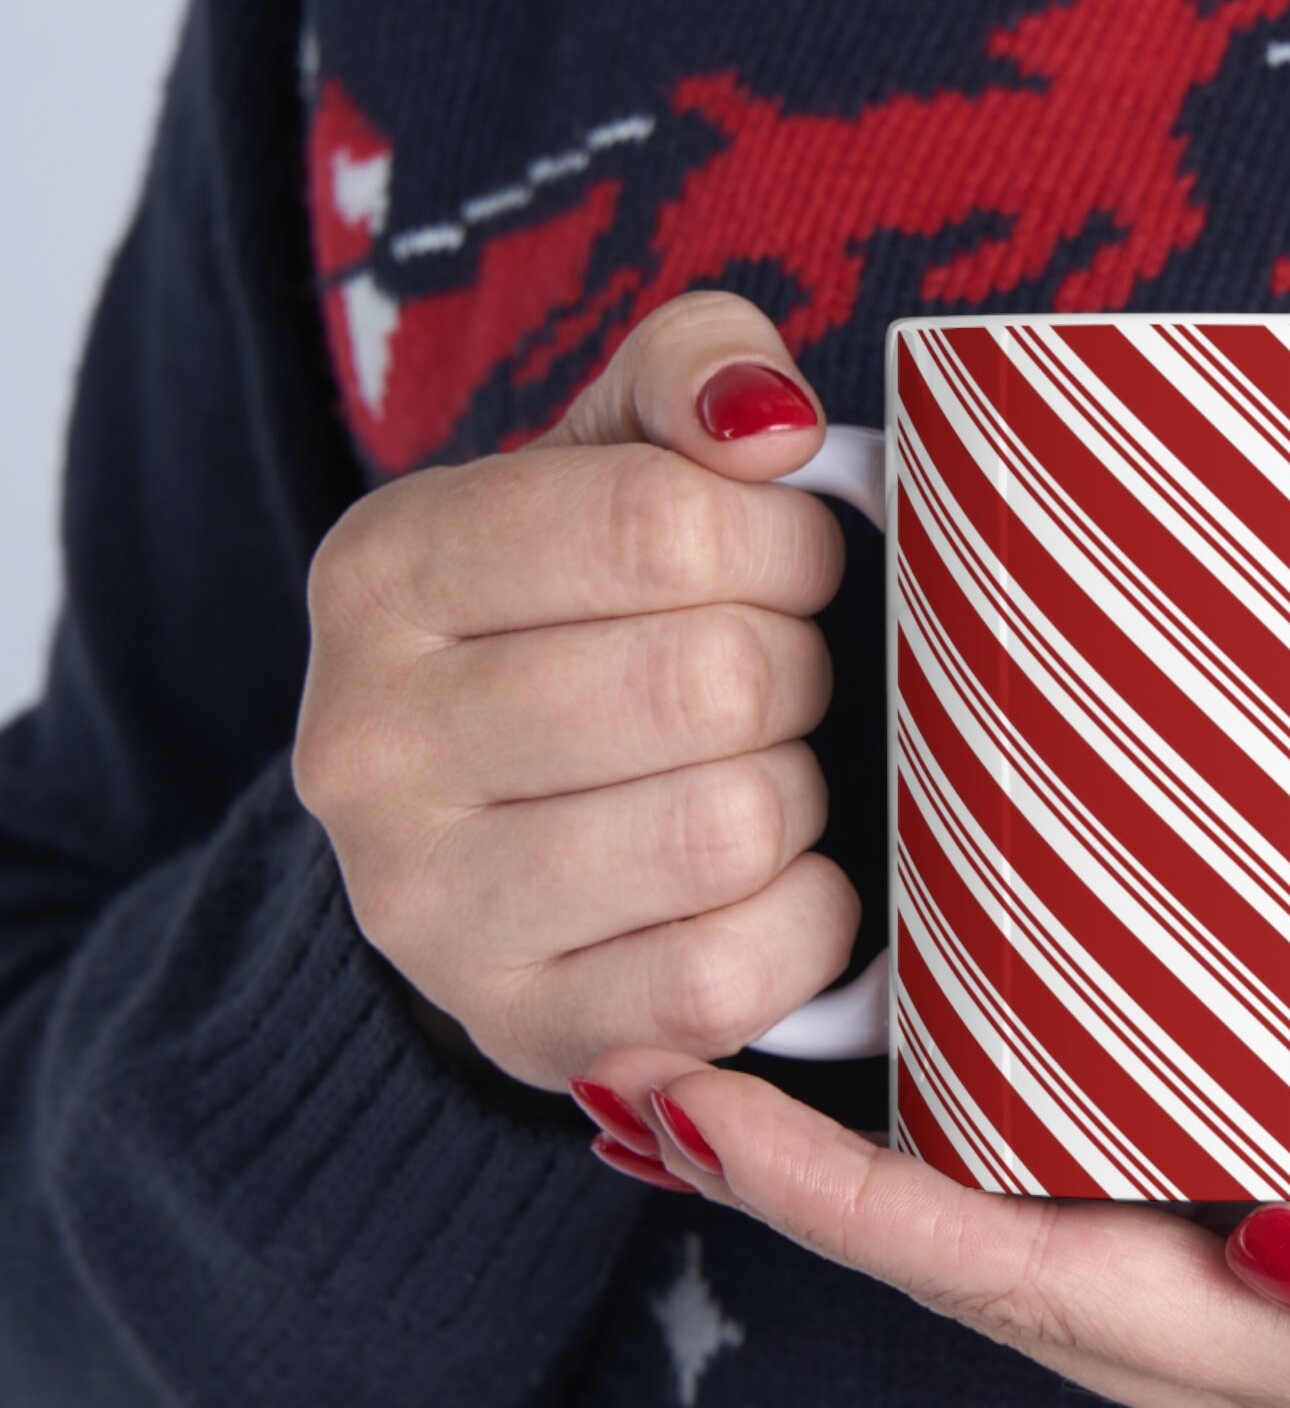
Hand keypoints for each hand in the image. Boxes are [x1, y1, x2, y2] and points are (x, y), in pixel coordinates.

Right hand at [294, 292, 856, 1090]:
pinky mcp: (521, 1029)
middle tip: (781, 683)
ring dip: (797, 797)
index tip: (794, 566)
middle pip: (709, 681)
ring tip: (764, 776)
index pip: (661, 524)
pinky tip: (777, 883)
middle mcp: (369, 745)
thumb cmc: (583, 627)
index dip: (785, 544)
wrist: (491, 835)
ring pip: (726, 829)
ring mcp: (428, 909)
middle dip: (797, 673)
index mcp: (385, 571)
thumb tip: (769, 422)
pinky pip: (725, 979)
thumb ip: (690, 377)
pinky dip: (803, 923)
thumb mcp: (610, 464)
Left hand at [575, 1004, 1289, 1407]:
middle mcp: (1272, 1329)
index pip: (1030, 1289)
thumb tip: (1288, 1255)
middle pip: (990, 1263)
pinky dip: (999, 1111)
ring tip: (741, 1052)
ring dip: (880, 1153)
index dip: (853, 1213)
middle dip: (811, 1185)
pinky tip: (946, 1041)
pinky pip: (1118, 1155)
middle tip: (655, 1063)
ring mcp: (1289, 1262)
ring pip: (1036, 1215)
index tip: (695, 1113)